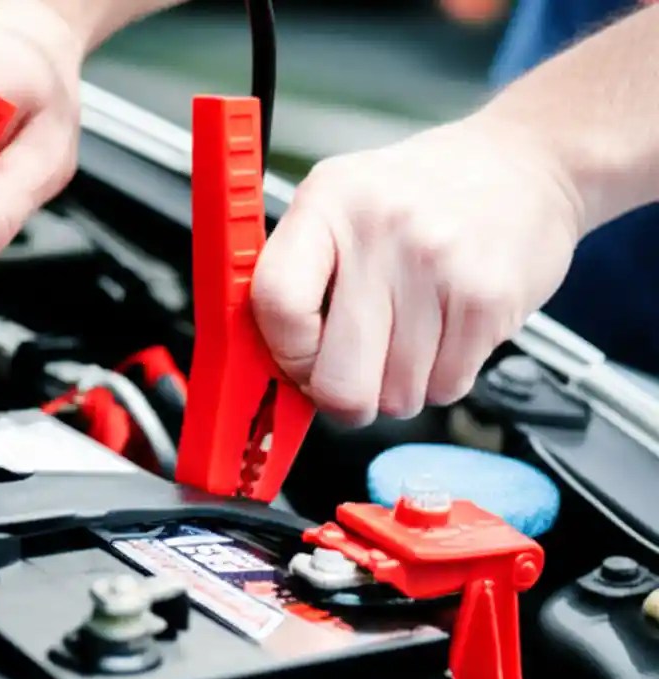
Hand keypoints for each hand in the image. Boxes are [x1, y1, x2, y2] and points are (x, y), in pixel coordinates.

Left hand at [251, 114, 586, 424]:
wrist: (525, 163)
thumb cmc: (419, 194)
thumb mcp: (340, 201)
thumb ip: (298, 274)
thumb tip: (270, 363)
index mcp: (326, 203)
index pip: (277, 304)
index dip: (285, 354)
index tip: (298, 360)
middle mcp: (380, 232)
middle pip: (339, 378)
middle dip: (342, 397)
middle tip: (352, 376)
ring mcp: (438, 268)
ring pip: (395, 396)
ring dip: (397, 386)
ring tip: (408, 336)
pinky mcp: (489, 302)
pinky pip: (447, 389)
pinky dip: (441, 378)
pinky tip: (444, 334)